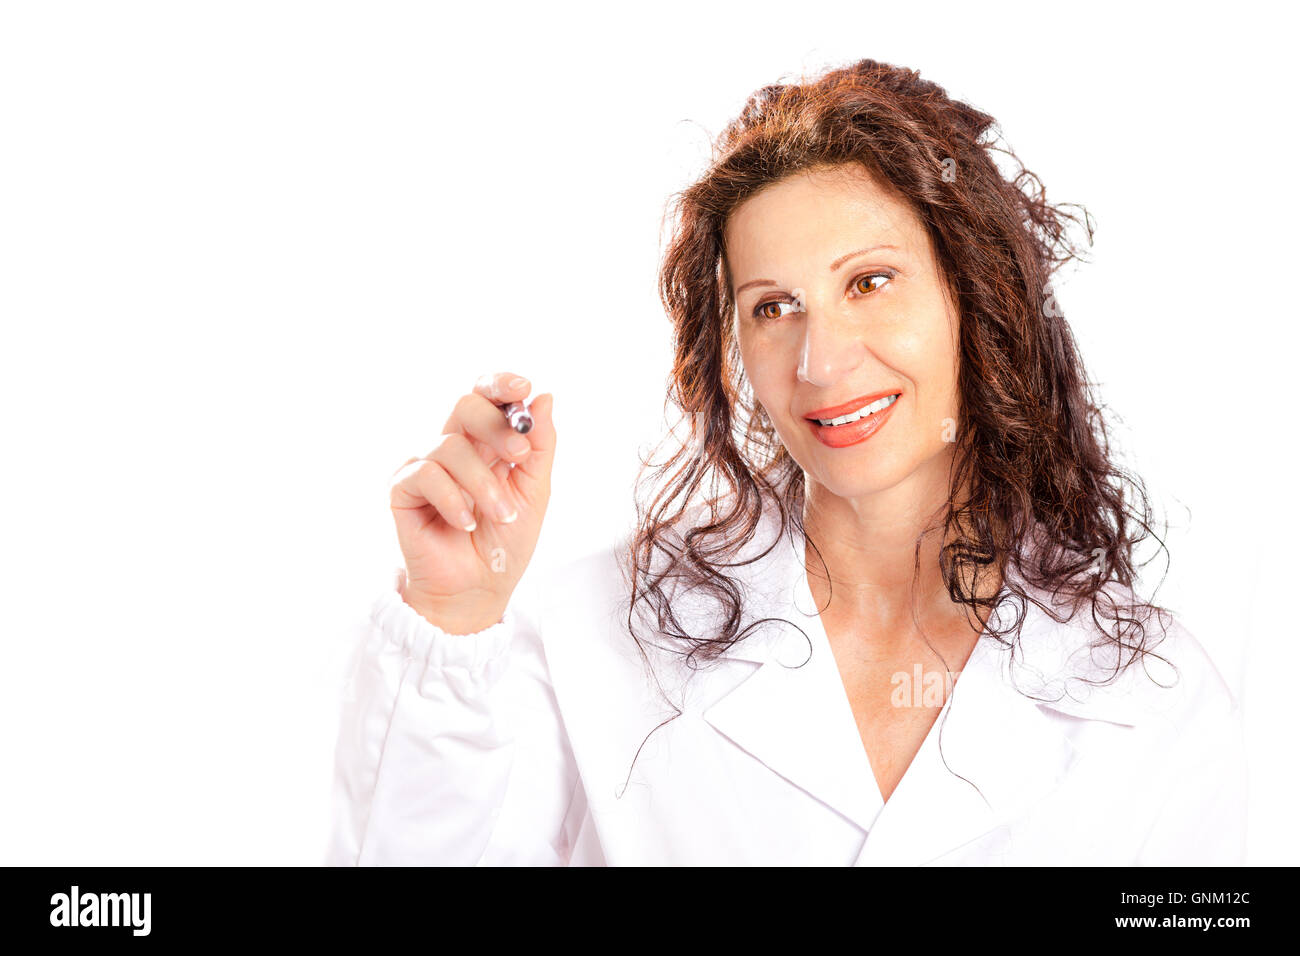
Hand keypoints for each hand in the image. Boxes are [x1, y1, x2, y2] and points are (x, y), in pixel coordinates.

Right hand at [388, 372, 555, 633]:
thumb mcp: (534, 492)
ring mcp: (426, 466)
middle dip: (496, 427)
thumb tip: (544, 398)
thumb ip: (540, 447)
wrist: (478, 590)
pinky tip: (464, 523)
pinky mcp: (402, 489)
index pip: (487, 398)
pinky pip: (426, 474)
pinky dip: (452, 499)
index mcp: (486, 443)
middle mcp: (454, 448)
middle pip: (466, 406)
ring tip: (498, 515)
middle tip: (519, 456)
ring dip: (483, 484)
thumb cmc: (504, 543)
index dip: (501, 384)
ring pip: (451, 446)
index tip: (523, 388)